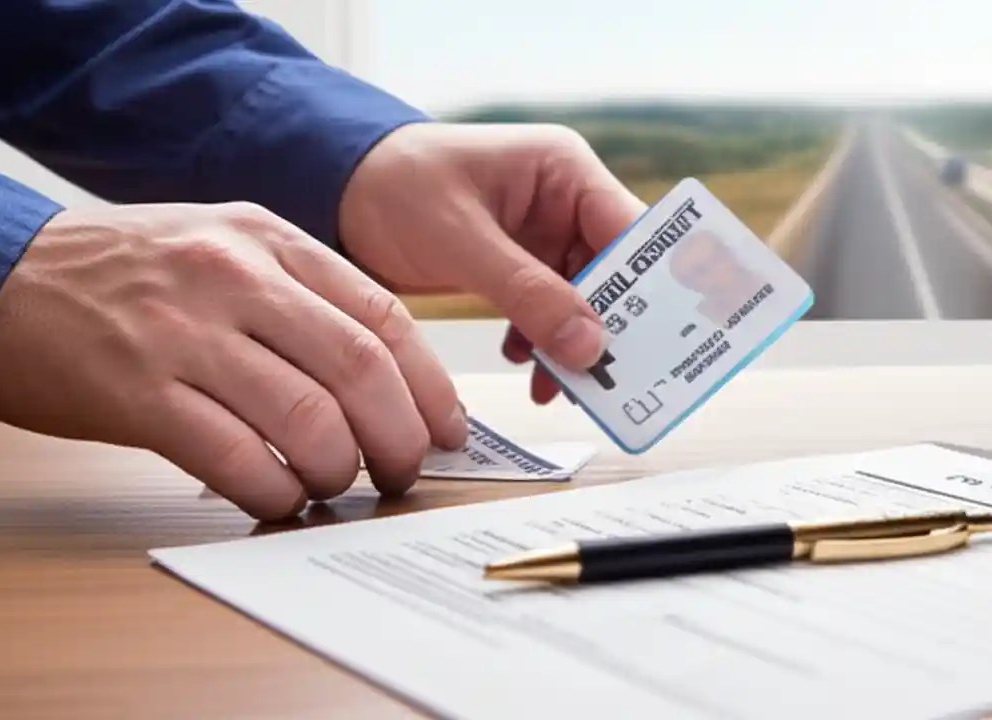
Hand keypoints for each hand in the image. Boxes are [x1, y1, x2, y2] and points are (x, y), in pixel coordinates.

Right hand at [0, 203, 466, 519]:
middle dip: (400, 435)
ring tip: (335, 486)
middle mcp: (235, 278)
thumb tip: (385, 375)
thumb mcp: (224, 247)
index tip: (448, 429)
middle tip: (403, 472)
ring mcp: (183, 332)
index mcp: (268, 240)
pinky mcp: (135, 390)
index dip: (430, 384)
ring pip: (305, 415)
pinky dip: (272, 490)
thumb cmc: (125, 274)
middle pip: (360, 367)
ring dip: (339, 468)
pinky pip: (232, 456)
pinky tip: (278, 498)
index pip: (385, 315)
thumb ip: (301, 295)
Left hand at [338, 123, 645, 402]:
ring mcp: (545, 235)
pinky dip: (543, 344)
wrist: (336, 193)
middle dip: (610, 326)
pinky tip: (528, 369)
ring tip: (562, 386)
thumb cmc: (392, 187)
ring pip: (584, 300)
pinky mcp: (521, 266)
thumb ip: (525, 291)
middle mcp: (564, 200)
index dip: (649, 287)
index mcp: (563, 170)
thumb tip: (590, 345)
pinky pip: (551, 312)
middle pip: (616, 272)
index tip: (654, 343)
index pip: (629, 231)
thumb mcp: (459, 239)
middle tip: (615, 380)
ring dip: (574, 344)